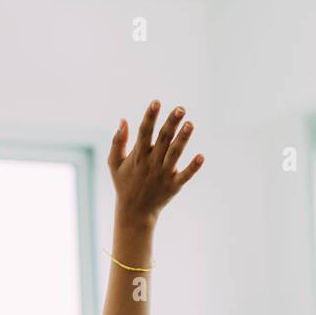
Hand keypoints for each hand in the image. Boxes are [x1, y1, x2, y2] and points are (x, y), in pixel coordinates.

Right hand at [107, 100, 203, 225]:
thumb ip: (118, 142)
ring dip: (183, 139)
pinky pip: (184, 176)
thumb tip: (123, 120)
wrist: (134, 212)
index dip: (150, 117)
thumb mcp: (114, 164)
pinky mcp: (173, 185)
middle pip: (163, 139)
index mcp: (138, 156)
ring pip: (174, 154)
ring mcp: (163, 174)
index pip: (144, 132)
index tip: (156, 102)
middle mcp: (151, 163)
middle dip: (171, 123)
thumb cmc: (124, 183)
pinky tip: (201, 157)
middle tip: (181, 109)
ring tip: (190, 124)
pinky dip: (192, 168)